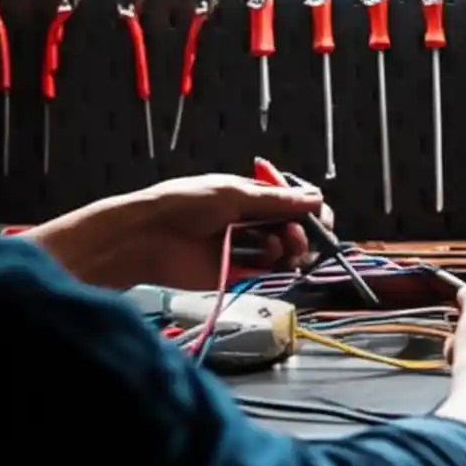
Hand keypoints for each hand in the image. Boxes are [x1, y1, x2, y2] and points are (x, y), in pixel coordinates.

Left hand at [23, 174, 333, 290]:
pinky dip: (276, 264)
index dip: (309, 209)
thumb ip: (276, 201)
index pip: (292, 201)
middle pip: (293, 227)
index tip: (320, 217)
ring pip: (285, 250)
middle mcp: (251, 220)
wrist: (145, 239)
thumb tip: (317, 198)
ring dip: (291, 248)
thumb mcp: (233, 194)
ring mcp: (245, 246)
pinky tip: (270, 260)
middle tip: (298, 236)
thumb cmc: (185, 205)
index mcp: (250, 195)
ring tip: (282, 248)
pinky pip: (269, 269)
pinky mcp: (237, 271)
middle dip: (303, 230)